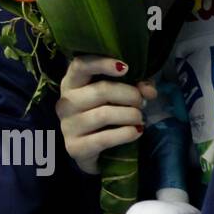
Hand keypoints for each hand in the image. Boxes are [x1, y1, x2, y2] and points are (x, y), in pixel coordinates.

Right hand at [55, 56, 157, 173]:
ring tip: (140, 119)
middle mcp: (65, 102)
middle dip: (130, 95)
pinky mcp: (74, 147)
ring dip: (130, 115)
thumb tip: (149, 90)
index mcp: (72, 83)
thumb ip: (135, 86)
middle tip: (142, 103)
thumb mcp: (118, 95)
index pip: (80, 65)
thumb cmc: (105, 114)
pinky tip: (136, 132)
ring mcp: (67, 125)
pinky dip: (126, 134)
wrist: (91, 151)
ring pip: (104, 114)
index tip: (125, 68)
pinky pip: (105, 138)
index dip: (102, 63)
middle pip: (101, 90)